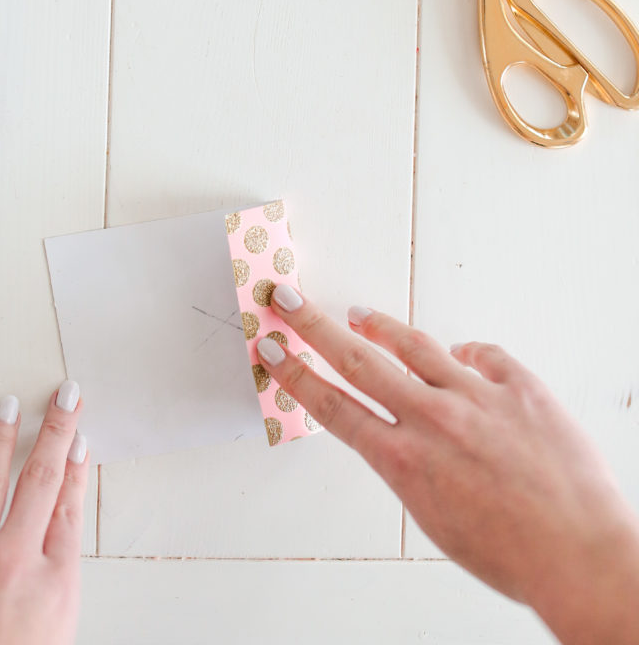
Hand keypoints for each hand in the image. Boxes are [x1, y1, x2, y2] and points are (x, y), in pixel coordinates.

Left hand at [0, 383, 87, 644]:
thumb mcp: (56, 628)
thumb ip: (59, 574)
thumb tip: (62, 527)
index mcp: (54, 579)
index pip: (70, 501)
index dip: (76, 462)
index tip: (79, 434)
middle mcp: (14, 559)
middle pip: (42, 478)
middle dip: (56, 430)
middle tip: (64, 396)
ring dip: (2, 438)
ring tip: (9, 406)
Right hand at [258, 286, 638, 644]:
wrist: (582, 556)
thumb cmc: (513, 554)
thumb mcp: (435, 517)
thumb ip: (410, 465)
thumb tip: (406, 431)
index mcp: (405, 461)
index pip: (333, 405)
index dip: (295, 373)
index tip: (272, 348)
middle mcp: (433, 420)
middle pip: (357, 359)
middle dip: (313, 326)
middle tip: (289, 299)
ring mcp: (477, 397)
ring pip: (415, 345)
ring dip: (379, 325)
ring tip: (358, 313)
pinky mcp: (518, 387)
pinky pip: (483, 355)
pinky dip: (466, 353)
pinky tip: (458, 350)